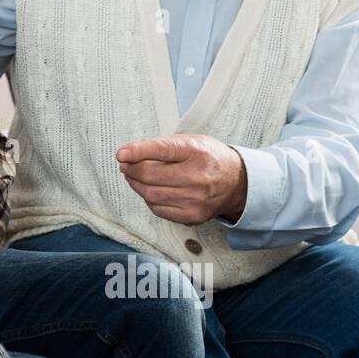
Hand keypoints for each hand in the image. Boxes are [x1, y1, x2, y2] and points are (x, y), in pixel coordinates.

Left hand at [115, 134, 247, 225]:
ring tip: (133, 176)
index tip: (121, 154)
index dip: (138, 151)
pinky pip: (157, 209)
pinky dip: (148, 199)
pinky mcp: (192, 216)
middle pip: (150, 175)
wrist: (237, 183)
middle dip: (130, 169)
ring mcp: (195, 199)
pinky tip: (149, 190)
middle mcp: (198, 177)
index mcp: (197, 152)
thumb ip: (163, 146)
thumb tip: (129, 155)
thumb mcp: (192, 141)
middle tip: (125, 164)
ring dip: (135, 184)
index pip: (162, 150)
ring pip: (150, 194)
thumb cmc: (209, 158)